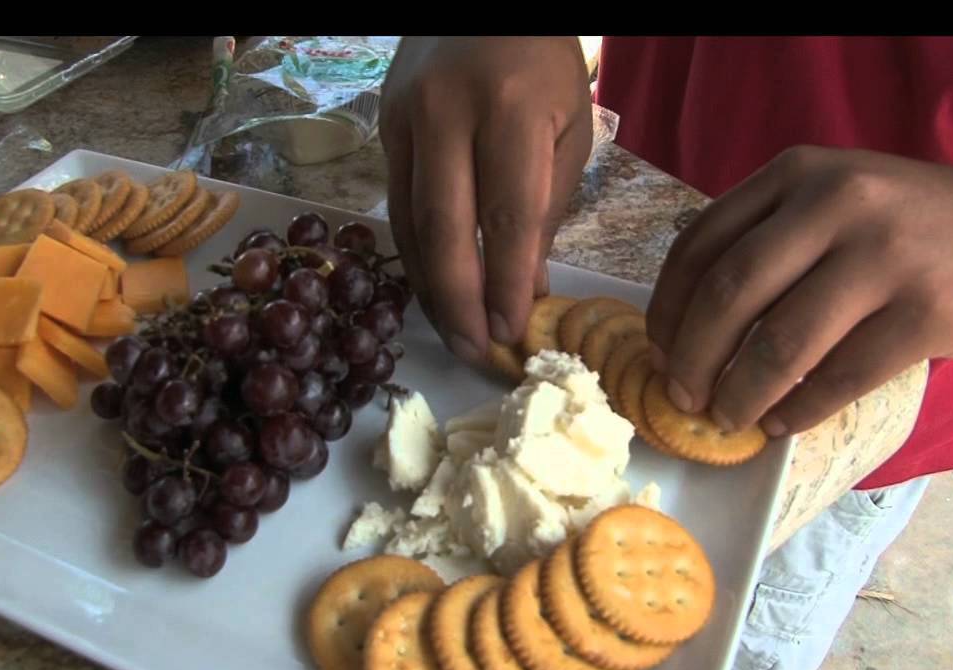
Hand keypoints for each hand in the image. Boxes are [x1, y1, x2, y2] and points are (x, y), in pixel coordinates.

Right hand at [379, 37, 592, 361]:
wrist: (482, 4)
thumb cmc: (542, 67)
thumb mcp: (568, 128)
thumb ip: (547, 206)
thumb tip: (526, 288)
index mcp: (510, 108)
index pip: (507, 215)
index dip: (506, 282)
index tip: (511, 332)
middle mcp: (447, 113)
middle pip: (445, 228)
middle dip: (460, 300)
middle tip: (474, 351)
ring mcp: (406, 119)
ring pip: (410, 223)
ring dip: (431, 288)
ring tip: (453, 334)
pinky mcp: (383, 128)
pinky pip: (396, 206)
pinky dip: (414, 256)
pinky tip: (432, 290)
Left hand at [645, 145, 952, 436]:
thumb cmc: (903, 225)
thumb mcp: (829, 198)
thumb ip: (764, 239)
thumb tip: (683, 329)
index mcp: (796, 174)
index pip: (700, 243)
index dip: (668, 308)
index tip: (658, 352)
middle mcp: (837, 203)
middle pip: (730, 293)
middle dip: (693, 359)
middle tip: (683, 398)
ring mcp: (886, 256)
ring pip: (782, 343)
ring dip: (741, 394)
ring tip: (728, 419)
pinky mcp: (928, 313)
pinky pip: (841, 378)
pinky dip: (799, 410)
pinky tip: (781, 423)